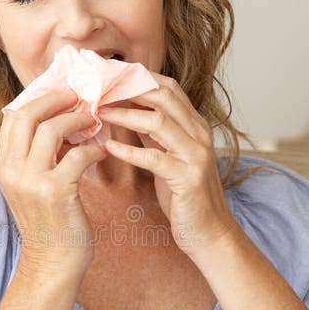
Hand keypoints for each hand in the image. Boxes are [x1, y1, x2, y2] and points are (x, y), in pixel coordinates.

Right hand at [0, 89, 106, 277]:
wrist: (53, 262)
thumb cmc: (50, 222)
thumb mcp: (32, 184)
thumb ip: (38, 155)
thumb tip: (59, 120)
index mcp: (3, 164)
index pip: (14, 115)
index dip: (40, 98)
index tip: (64, 94)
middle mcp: (11, 169)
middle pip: (28, 114)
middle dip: (57, 100)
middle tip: (80, 98)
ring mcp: (31, 180)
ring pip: (52, 129)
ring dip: (77, 120)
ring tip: (93, 122)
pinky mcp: (55, 192)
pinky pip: (78, 154)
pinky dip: (94, 148)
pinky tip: (102, 151)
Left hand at [99, 74, 236, 257]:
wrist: (210, 234)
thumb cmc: (185, 197)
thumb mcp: (168, 156)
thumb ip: (153, 134)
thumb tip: (125, 111)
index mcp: (194, 125)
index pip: (168, 87)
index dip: (138, 77)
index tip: (108, 76)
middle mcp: (199, 134)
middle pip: (164, 95)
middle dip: (128, 88)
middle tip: (98, 89)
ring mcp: (196, 155)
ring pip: (159, 121)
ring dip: (125, 114)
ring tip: (99, 113)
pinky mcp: (188, 178)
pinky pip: (154, 158)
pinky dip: (129, 151)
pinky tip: (108, 148)